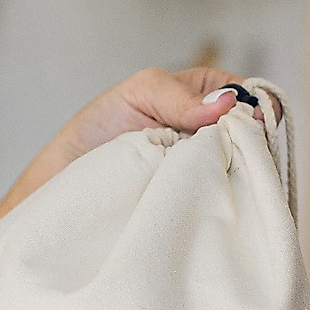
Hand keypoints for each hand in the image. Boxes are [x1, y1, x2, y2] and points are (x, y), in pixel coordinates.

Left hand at [0, 65, 278, 302]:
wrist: (52, 197)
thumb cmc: (90, 141)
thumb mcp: (135, 96)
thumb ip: (178, 95)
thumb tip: (227, 104)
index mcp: (201, 104)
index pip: (249, 100)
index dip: (256, 112)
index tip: (251, 129)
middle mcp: (207, 142)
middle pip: (253, 142)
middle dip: (251, 151)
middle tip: (235, 164)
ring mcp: (198, 180)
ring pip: (240, 178)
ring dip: (235, 182)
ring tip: (217, 189)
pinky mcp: (185, 214)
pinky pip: (214, 210)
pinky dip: (216, 209)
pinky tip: (210, 212)